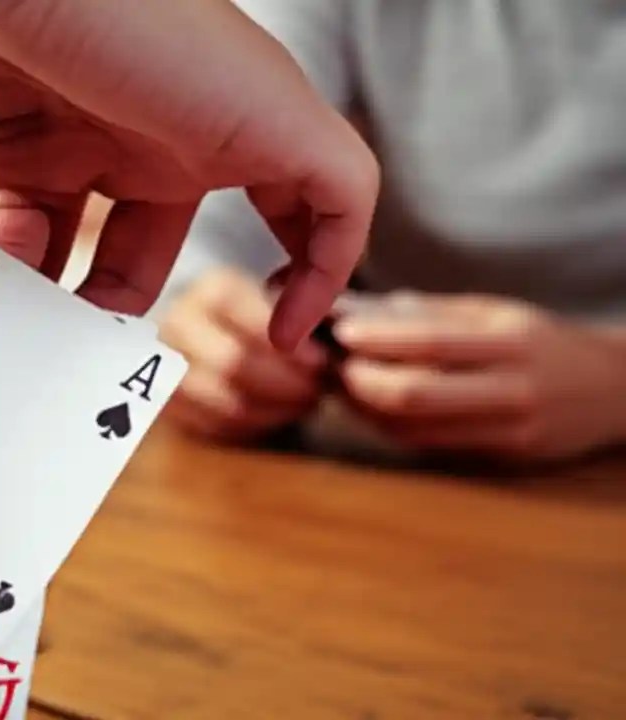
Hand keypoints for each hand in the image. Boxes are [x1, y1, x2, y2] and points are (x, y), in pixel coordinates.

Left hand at [0, 0, 378, 348]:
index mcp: (229, 127)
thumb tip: (320, 277)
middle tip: (108, 355)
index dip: (301, 272)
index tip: (282, 335)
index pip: (286, 208)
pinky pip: (11, 239)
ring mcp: (74, 149)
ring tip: (45, 329)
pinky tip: (8, 273)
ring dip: (63, 303)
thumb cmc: (143, 23)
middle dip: (130, 309)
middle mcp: (152, 142)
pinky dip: (9, 271)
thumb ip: (329, 183)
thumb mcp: (269, 110)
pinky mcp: (1, 153)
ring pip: (75, 259)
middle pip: (150, 258)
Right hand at [161, 268, 325, 441]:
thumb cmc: (259, 311)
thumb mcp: (280, 291)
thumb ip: (305, 305)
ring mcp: (163, 366)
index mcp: (211, 289)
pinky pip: (210, 426)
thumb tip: (334, 341)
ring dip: (272, 411)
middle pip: (232, 364)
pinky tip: (274, 416)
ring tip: (301, 406)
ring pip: (221, 401)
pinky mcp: (166, 401)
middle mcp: (176, 323)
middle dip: (284, 385)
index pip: (250, 322)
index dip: (292, 350)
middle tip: (318, 393)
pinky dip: (250, 426)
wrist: (207, 329)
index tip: (322, 365)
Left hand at [335, 294, 625, 461]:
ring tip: (339, 387)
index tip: (340, 333)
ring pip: (415, 429)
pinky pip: (429, 445)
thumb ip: (433, 314)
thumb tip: (364, 312)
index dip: (379, 340)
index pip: (432, 342)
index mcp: (511, 342)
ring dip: (365, 410)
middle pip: (416, 394)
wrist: (612, 391)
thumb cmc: (540, 343)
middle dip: (361, 383)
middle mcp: (512, 388)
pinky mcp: (502, 458)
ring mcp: (508, 429)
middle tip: (331, 367)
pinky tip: (369, 409)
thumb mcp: (497, 313)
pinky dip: (390, 428)